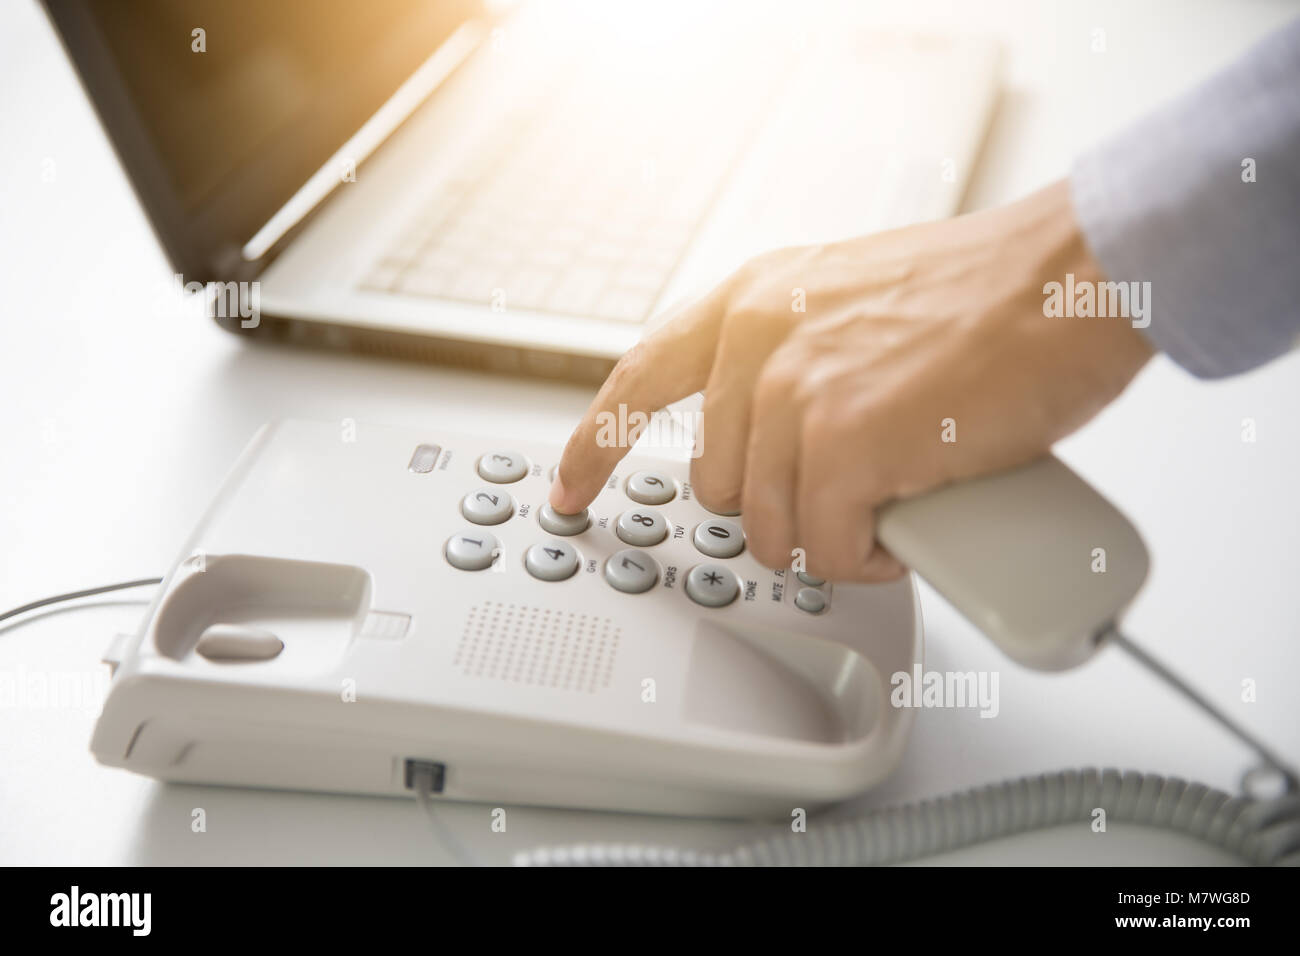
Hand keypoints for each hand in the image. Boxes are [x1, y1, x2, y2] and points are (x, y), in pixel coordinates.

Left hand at [549, 180, 1153, 581]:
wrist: (1064, 279)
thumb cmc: (979, 295)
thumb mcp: (843, 298)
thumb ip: (788, 354)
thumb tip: (770, 438)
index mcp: (747, 303)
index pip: (636, 382)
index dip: (594, 446)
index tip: (571, 489)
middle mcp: (755, 345)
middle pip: (721, 484)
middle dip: (782, 505)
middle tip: (847, 492)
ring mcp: (794, 397)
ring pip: (772, 526)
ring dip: (830, 534)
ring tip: (890, 499)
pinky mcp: (842, 449)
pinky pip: (829, 549)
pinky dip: (870, 557)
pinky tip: (908, 523)